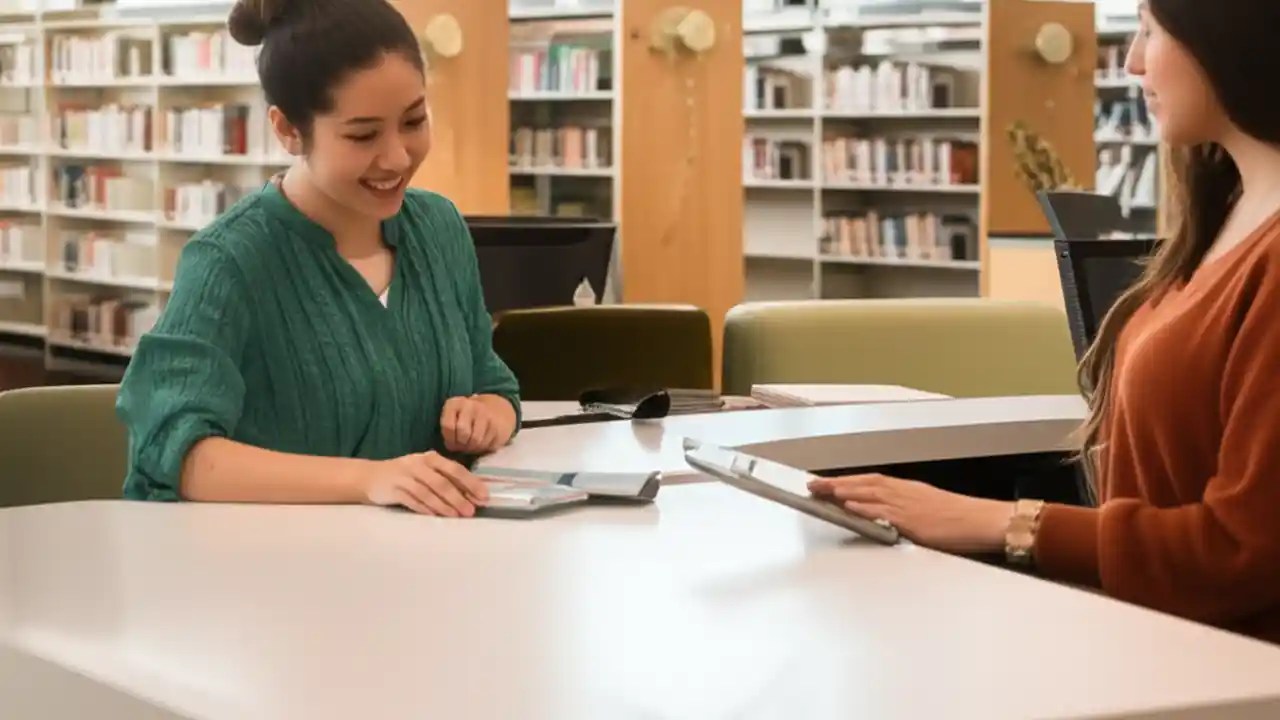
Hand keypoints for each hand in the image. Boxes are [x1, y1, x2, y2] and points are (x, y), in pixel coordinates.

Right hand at [361, 451, 488, 516]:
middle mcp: (418, 464)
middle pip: (442, 482)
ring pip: (428, 492)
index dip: (471, 483)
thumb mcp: (425, 472)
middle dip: (459, 497)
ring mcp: (405, 476)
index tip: (483, 496)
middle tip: (471, 511)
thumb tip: (471, 496)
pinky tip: (435, 517)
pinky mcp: (393, 489)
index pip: (455, 469)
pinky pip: (412, 500)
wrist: (370, 477)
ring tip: (457, 516)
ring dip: (444, 505)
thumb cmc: (405, 476)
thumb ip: (445, 480)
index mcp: (431, 458)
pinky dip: (425, 509)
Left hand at [441, 395, 507, 453]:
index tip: (452, 443)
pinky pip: (488, 445)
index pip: (449, 426)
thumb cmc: (465, 419)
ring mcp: (487, 414)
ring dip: (472, 448)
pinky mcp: (498, 426)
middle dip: (462, 445)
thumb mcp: (451, 418)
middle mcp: (472, 406)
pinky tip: (482, 443)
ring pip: (476, 441)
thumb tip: (452, 446)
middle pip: (464, 434)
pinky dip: (484, 448)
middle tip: (462, 446)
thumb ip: (448, 430)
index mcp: (456, 403)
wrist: (493, 410)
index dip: (449, 440)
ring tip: (471, 446)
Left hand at [808, 474, 1012, 553]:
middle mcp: (903, 493)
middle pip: (864, 483)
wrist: (982, 520)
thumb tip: (885, 514)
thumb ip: (904, 509)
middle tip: (812, 485)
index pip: (870, 480)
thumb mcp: (928, 507)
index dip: (847, 481)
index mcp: (907, 489)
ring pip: (869, 494)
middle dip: (836, 484)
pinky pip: (883, 512)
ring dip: (843, 492)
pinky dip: (864, 508)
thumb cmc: (960, 517)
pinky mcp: (912, 520)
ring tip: (821, 492)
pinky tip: (848, 508)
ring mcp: (906, 505)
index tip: (826, 482)